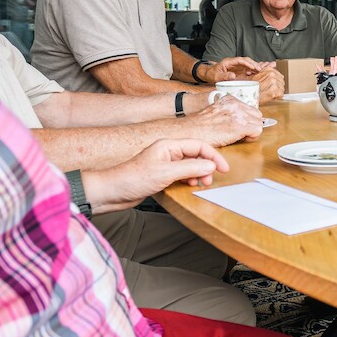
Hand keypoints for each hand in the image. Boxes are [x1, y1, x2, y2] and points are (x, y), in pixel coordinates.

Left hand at [86, 139, 229, 212]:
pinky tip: (189, 186)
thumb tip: (210, 166)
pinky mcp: (162, 175)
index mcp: (169, 145)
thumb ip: (190, 169)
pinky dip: (189, 179)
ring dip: (198, 174)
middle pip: (196, 155)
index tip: (224, 168)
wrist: (112, 192)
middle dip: (206, 167)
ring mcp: (165, 163)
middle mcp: (168, 152)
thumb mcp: (165, 173)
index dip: (213, 156)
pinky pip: (182, 174)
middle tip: (210, 180)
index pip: (199, 146)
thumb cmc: (132, 178)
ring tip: (200, 184)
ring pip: (190, 166)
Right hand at [189, 96, 263, 144]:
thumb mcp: (216, 112)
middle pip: (256, 115)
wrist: (191, 131)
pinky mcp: (241, 125)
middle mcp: (236, 104)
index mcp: (230, 99)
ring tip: (237, 136)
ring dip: (251, 132)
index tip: (237, 127)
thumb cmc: (200, 126)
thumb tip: (243, 121)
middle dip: (251, 125)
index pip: (249, 109)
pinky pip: (257, 130)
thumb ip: (230, 113)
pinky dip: (251, 137)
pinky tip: (239, 139)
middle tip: (239, 133)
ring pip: (258, 123)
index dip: (246, 120)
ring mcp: (239, 114)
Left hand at [207, 57, 273, 81]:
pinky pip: (249, 69)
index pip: (241, 60)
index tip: (254, 67)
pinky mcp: (239, 70)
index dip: (248, 63)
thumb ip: (224, 76)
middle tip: (263, 69)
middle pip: (247, 61)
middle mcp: (235, 62)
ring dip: (258, 65)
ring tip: (269, 66)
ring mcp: (238, 66)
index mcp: (229, 62)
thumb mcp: (216, 76)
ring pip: (250, 64)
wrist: (209, 73)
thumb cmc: (212, 74)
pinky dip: (256, 69)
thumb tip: (233, 76)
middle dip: (255, 64)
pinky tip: (263, 70)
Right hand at [251, 67, 284, 102]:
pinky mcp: (274, 89)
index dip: (276, 82)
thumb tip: (274, 65)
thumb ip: (266, 72)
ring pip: (282, 88)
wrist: (247, 96)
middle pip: (282, 82)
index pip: (280, 76)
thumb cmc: (250, 88)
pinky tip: (270, 96)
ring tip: (268, 93)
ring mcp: (273, 81)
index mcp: (268, 69)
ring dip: (277, 92)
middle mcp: (271, 74)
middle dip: (277, 87)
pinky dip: (277, 97)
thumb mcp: (257, 76)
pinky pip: (281, 94)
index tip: (271, 85)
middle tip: (269, 90)